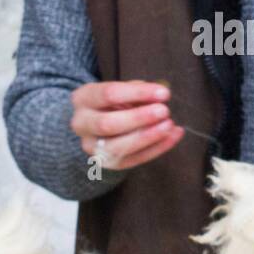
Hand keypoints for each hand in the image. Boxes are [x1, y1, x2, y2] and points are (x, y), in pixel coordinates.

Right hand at [70, 80, 185, 170]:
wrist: (97, 121)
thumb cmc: (114, 102)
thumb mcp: (122, 90)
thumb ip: (138, 92)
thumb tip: (160, 96)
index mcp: (83, 98)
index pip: (109, 94)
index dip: (138, 93)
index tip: (163, 93)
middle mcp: (81, 124)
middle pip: (107, 124)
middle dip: (139, 118)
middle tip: (164, 111)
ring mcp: (91, 147)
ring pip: (117, 147)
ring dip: (148, 137)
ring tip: (169, 126)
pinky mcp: (106, 162)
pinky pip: (132, 159)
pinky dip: (156, 149)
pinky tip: (172, 137)